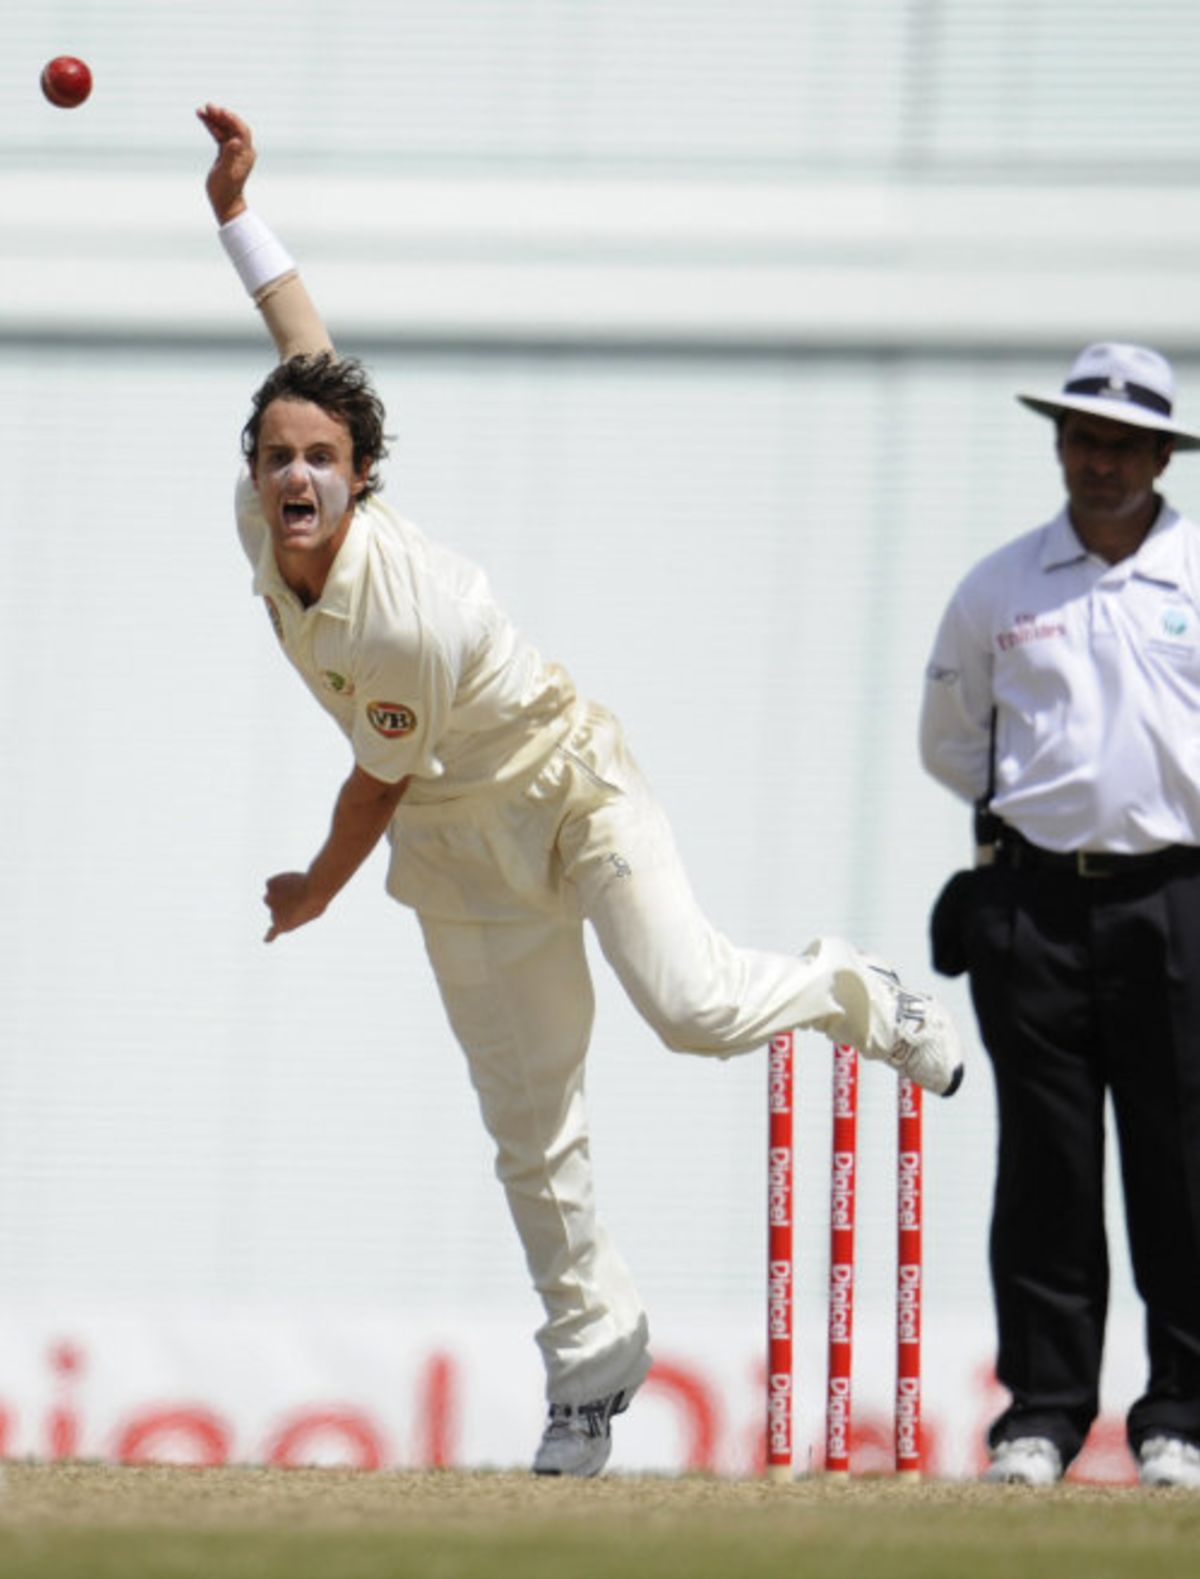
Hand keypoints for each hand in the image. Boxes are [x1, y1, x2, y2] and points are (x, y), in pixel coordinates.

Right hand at [196, 103, 256, 223]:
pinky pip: (219, 135)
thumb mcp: (227, 172)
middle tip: (208, 106)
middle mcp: (242, 150)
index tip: (220, 111)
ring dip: (214, 119)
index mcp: (246, 154)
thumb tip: (236, 141)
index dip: (232, 119)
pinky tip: (202, 118)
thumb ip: (231, 155)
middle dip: (221, 116)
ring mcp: (234, 151)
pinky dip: (211, 127)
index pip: (242, 131)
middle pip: (232, 127)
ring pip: (224, 130)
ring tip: (201, 110)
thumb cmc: (226, 190)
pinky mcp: (225, 153)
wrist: (224, 202)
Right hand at [262, 871, 327, 941]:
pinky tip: (292, 879)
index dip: (270, 935)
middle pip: (275, 907)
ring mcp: (269, 900)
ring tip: (295, 888)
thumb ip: (300, 909)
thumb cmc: (318, 900)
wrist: (314, 891)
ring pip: (271, 894)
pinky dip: (279, 879)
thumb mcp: (313, 908)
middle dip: (282, 900)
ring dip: (279, 891)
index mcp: (285, 926)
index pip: (274, 932)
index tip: (267, 940)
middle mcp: (273, 916)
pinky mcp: (269, 885)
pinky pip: (272, 882)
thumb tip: (295, 901)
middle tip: (298, 896)